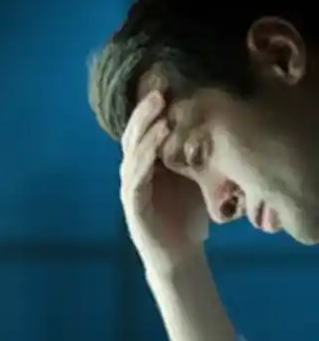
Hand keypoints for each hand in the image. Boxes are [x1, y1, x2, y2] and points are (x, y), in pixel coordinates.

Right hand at [119, 91, 208, 274]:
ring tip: (160, 113)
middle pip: (134, 137)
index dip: (150, 111)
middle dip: (145, 114)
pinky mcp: (133, 205)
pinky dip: (143, 159)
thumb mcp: (194, 178)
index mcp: (147, 165)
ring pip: (133, 154)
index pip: (144, 132)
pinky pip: (135, 178)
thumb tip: (209, 122)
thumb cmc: (187, 216)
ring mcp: (131, 189)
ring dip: (145, 133)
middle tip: (159, 91)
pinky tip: (155, 146)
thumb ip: (192, 154)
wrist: (180, 254)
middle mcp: (134, 173)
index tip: (165, 86)